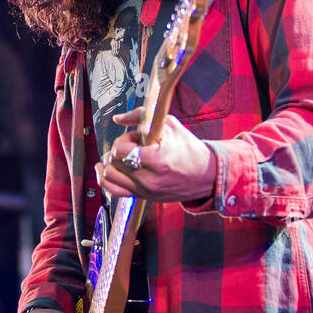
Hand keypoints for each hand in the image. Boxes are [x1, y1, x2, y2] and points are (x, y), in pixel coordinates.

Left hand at [95, 107, 216, 202]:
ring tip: (122, 157)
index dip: (123, 140)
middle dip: (119, 150)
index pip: (120, 150)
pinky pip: (114, 192)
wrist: (206, 175)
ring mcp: (144, 190)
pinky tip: (106, 169)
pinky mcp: (143, 197)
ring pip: (109, 178)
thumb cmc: (188, 148)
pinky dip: (106, 180)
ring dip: (111, 164)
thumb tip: (117, 118)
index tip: (135, 138)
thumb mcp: (169, 125)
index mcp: (156, 160)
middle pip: (113, 162)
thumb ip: (140, 116)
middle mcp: (148, 179)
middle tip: (133, 146)